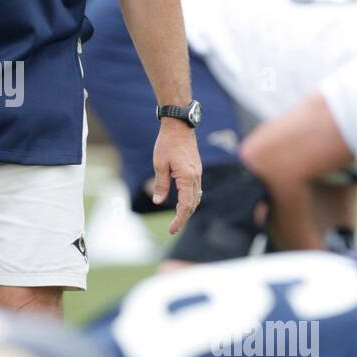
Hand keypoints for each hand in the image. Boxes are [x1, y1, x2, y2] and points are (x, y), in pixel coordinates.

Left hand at [152, 120, 201, 234]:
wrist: (179, 126)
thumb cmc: (167, 143)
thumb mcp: (159, 164)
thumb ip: (161, 184)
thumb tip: (158, 201)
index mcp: (187, 177)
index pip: (185, 205)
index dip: (179, 220)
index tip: (172, 230)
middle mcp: (196, 177)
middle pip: (193, 204)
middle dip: (184, 218)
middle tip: (173, 229)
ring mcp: (198, 173)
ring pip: (196, 198)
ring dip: (188, 210)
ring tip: (178, 220)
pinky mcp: (196, 170)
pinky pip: (196, 190)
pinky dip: (191, 200)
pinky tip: (184, 203)